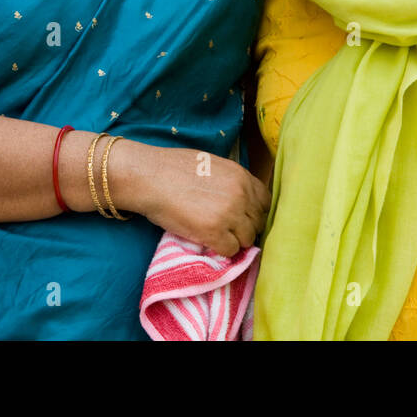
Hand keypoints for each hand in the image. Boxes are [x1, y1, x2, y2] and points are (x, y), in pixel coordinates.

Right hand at [124, 144, 269, 255]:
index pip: (266, 202)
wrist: (150, 176)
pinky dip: (221, 250)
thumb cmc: (174, 168)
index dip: (254, 212)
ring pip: (246, 239)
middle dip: (244, 228)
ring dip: (233, 240)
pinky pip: (230, 250)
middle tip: (226, 229)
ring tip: (215, 234)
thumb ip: (232, 182)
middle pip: (258, 223)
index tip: (243, 217)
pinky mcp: (214, 232)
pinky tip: (207, 240)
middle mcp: (241, 195)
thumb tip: (242, 200)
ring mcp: (229, 214)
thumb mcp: (212, 165)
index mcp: (242, 176)